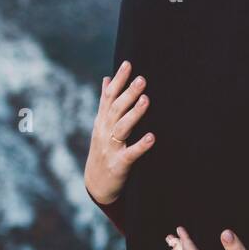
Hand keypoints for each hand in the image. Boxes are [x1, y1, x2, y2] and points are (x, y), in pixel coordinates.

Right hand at [84, 60, 153, 204]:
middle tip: (142, 79)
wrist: (96, 185)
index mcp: (102, 121)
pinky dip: (141, 145)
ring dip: (134, 114)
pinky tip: (152, 137)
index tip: (128, 64)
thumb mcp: (101, 126)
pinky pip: (131, 154)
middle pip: (116, 109)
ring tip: (146, 100)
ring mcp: (111, 148)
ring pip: (122, 128)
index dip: (118, 80)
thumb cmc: (103, 151)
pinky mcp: (119, 164)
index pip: (109, 97)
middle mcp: (104, 132)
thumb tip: (107, 79)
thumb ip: (106, 103)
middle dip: (128, 93)